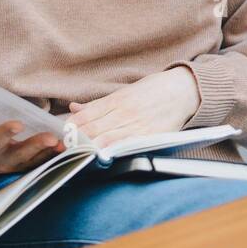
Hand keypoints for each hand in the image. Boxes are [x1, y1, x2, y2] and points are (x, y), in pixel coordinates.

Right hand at [0, 99, 63, 174]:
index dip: (6, 133)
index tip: (18, 124)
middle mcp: (2, 160)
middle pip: (21, 154)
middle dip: (36, 146)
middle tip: (52, 138)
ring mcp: (16, 166)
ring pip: (35, 161)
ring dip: (50, 153)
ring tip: (65, 143)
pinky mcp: (27, 167)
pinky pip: (42, 163)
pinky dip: (54, 156)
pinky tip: (69, 147)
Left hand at [67, 66, 200, 149]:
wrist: (185, 91)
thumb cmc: (155, 90)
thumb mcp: (126, 91)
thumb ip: (99, 103)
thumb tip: (74, 108)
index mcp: (118, 99)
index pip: (87, 115)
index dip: (71, 127)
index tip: (61, 135)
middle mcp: (126, 112)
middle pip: (93, 130)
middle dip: (76, 141)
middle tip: (63, 150)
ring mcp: (138, 125)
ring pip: (106, 140)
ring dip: (89, 149)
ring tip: (75, 156)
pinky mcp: (150, 137)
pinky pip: (126, 147)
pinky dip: (112, 152)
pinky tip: (100, 157)